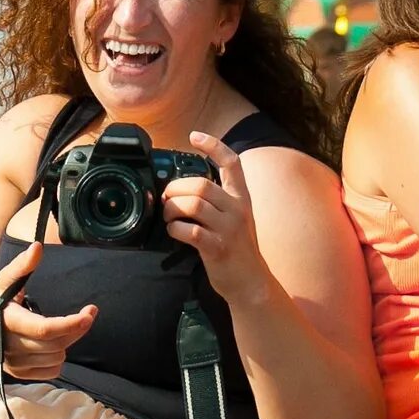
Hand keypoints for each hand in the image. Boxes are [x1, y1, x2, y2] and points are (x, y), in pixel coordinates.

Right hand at [0, 245, 96, 381]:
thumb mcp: (0, 282)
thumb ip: (20, 266)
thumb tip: (38, 247)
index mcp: (9, 321)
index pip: (45, 328)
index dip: (71, 323)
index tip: (90, 312)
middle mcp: (12, 346)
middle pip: (56, 344)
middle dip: (77, 328)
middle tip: (87, 313)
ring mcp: (14, 363)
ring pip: (56, 358)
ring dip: (67, 342)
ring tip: (64, 327)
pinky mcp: (18, 373)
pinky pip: (51, 372)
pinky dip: (58, 359)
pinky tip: (54, 344)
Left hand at [163, 133, 267, 303]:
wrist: (251, 282)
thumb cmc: (237, 249)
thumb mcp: (236, 218)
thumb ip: (217, 201)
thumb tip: (184, 189)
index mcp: (242, 198)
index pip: (232, 162)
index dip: (213, 145)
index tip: (194, 135)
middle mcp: (237, 209)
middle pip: (201, 184)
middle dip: (175, 189)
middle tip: (166, 199)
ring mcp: (229, 229)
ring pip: (193, 205)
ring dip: (172, 209)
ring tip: (168, 216)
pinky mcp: (218, 248)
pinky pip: (189, 231)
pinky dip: (174, 229)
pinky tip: (173, 232)